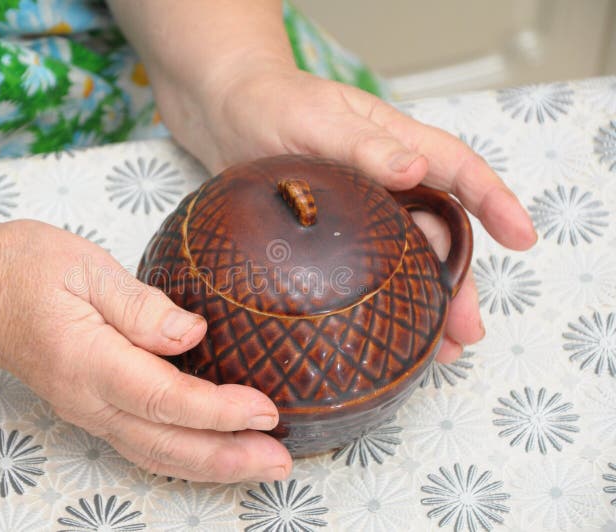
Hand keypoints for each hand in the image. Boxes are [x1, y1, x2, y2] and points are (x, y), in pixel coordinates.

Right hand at [0, 220, 291, 481]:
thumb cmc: (21, 268)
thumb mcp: (83, 267)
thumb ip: (139, 305)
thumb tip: (193, 334)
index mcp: (86, 359)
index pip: (165, 398)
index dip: (218, 410)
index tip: (265, 410)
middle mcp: (86, 398)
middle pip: (165, 442)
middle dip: (227, 456)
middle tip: (280, 462)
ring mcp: (86, 409)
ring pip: (154, 452)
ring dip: (211, 464)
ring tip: (260, 465)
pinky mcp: (90, 406)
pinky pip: (143, 442)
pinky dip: (184, 454)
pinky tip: (214, 451)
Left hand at [155, 67, 537, 362]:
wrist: (225, 115)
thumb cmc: (271, 105)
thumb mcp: (316, 120)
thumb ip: (364, 145)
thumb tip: (416, 170)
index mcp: (394, 144)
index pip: (457, 171)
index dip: (493, 203)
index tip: (521, 238)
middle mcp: (386, 178)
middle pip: (438, 230)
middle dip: (459, 280)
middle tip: (466, 331)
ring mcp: (361, 206)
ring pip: (406, 255)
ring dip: (425, 299)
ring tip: (436, 349)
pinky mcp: (332, 230)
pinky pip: (367, 265)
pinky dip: (381, 296)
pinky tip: (382, 327)